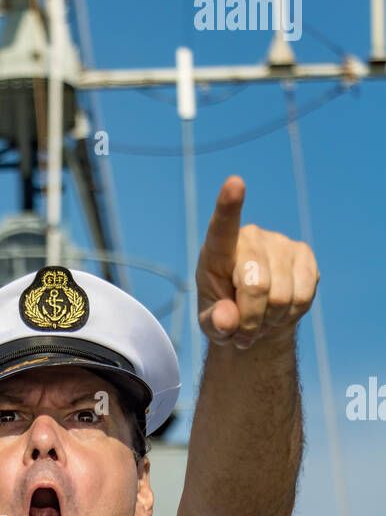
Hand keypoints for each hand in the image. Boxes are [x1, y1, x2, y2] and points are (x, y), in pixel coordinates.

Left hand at [196, 175, 318, 349]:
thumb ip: (215, 323)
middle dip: (251, 320)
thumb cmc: (226, 315)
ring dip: (271, 320)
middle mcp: (249, 238)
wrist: (258, 316)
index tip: (235, 182)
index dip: (229, 206)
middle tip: (244, 332)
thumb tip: (227, 319)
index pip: (222, 227)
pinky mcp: (304, 253)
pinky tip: (281, 311)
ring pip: (282, 297)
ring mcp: (280, 242)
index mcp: (217, 250)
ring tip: (261, 319)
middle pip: (257, 287)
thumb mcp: (212, 325)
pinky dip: (291, 315)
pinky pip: (303, 296)